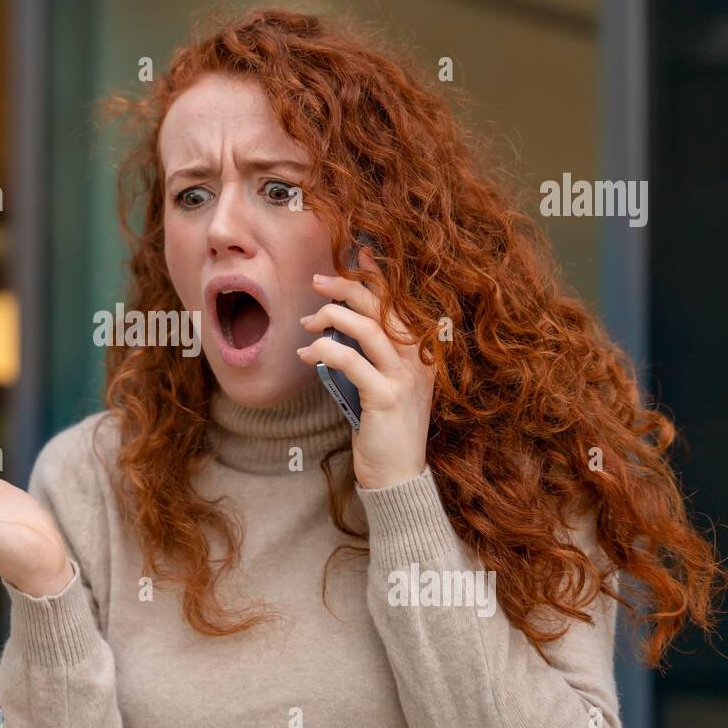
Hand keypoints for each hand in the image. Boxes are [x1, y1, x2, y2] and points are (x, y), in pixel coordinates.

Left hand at [295, 246, 435, 489]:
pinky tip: (306, 354)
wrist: (397, 474)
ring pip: (368, 328)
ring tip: (306, 323)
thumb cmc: (382, 427)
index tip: (358, 253)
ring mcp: (405, 378)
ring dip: (332, 317)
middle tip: (316, 281)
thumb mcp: (380, 384)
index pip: (399, 303)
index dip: (379, 275)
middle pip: (383, 308)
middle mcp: (418, 360)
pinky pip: (351, 362)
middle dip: (348, 287)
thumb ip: (369, 354)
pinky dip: (324, 351)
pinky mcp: (386, 397)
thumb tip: (338, 321)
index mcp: (420, 352)